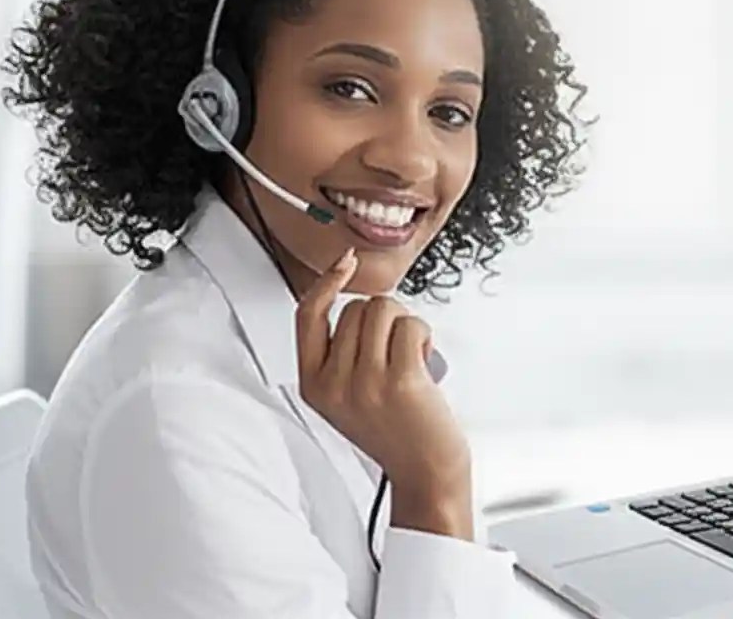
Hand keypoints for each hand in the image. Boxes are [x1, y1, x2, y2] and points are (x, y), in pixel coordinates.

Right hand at [295, 249, 472, 538]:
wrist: (426, 470)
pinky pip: (409, 325)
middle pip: (356, 308)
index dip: (325, 283)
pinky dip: (423, 335)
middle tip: (397, 354)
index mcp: (314, 385)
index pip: (306, 316)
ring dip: (405, 325)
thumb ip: (341, 354)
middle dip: (384, 319)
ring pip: (383, 310)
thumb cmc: (396, 430)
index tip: (344, 262)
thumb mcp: (348, 396)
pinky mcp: (398, 379)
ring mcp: (364, 382)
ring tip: (410, 358)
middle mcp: (333, 384)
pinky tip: (424, 361)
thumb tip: (355, 299)